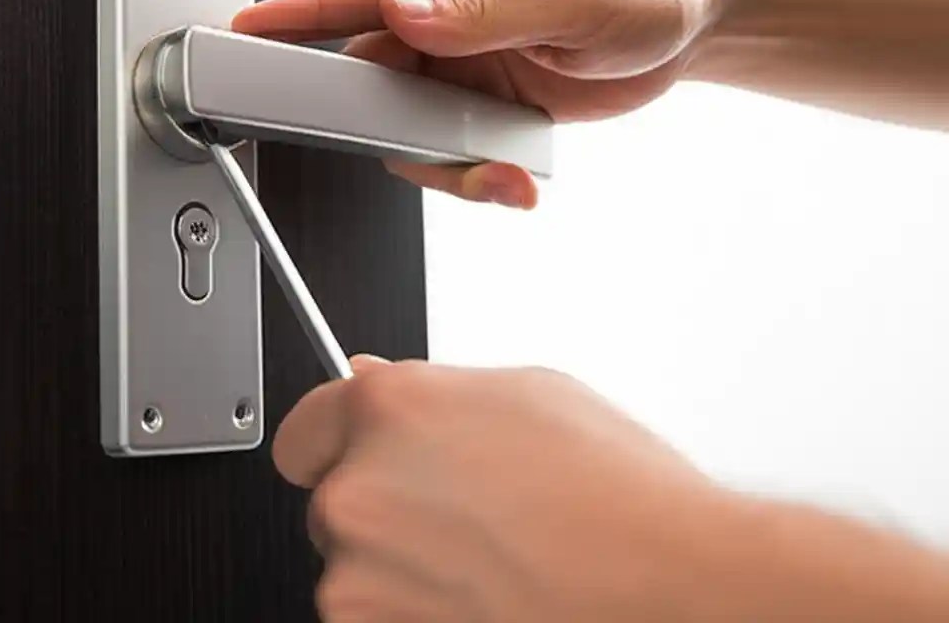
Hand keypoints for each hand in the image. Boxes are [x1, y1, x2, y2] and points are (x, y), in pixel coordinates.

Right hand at [233, 0, 719, 207]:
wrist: (696, 22)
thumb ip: (483, 11)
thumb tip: (401, 13)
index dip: (299, 14)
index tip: (248, 31)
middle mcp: (451, 17)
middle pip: (373, 78)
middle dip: (384, 126)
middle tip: (425, 148)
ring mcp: (464, 66)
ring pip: (407, 129)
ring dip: (446, 166)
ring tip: (503, 176)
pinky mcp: (484, 107)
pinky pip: (450, 153)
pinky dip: (476, 178)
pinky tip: (518, 178)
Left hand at [274, 356, 736, 621]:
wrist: (673, 588)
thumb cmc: (620, 495)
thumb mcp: (528, 394)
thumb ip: (426, 390)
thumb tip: (370, 380)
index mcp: (387, 410)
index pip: (306, 428)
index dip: (338, 443)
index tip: (357, 457)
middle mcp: (357, 490)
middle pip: (334, 500)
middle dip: (383, 505)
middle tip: (463, 515)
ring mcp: (360, 577)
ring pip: (354, 569)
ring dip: (398, 568)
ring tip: (488, 560)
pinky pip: (374, 618)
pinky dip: (414, 612)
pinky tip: (482, 596)